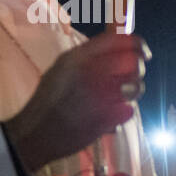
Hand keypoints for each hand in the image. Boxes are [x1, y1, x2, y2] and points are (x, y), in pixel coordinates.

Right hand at [4, 32, 149, 173]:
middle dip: (136, 72)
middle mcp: (89, 72)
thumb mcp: (61, 68)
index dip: (137, 45)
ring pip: (135, 87)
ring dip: (131, 93)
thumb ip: (87, 56)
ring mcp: (98, 95)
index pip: (121, 41)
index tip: (142, 54)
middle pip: (133, 63)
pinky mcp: (104, 118)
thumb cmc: (47, 101)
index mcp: (77, 57)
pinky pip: (129, 109)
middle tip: (127, 81)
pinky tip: (109, 114)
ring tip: (115, 99)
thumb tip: (117, 47)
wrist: (33, 134)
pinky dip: (123, 112)